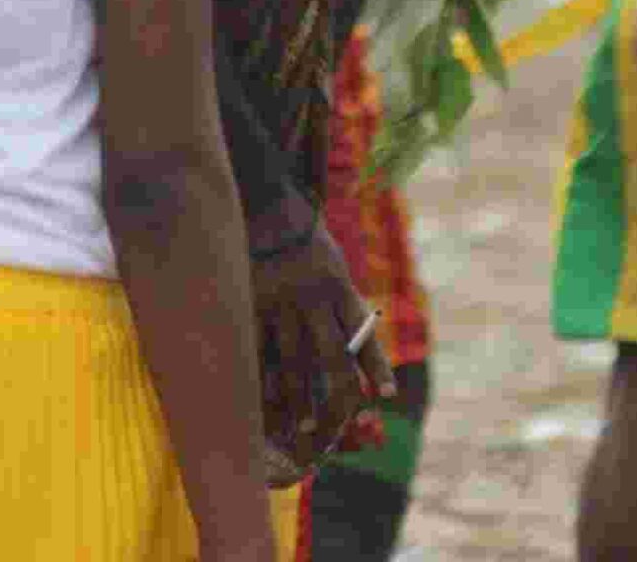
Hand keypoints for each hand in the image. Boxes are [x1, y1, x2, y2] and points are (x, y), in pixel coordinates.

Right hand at [250, 230, 395, 468]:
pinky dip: (262, 381)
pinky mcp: (249, 306)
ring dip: (299, 399)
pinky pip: (257, 352)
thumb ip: (341, 304)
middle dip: (338, 393)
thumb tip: (355, 350)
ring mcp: (279, 303)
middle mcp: (312, 297)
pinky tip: (263, 406)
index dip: (375, 364)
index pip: (361, 332)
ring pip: (291, 361)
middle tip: (343, 426)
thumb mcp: (333, 265)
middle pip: (329, 354)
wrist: (266, 207)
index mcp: (338, 286)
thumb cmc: (306, 244)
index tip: (387, 394)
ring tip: (304, 429)